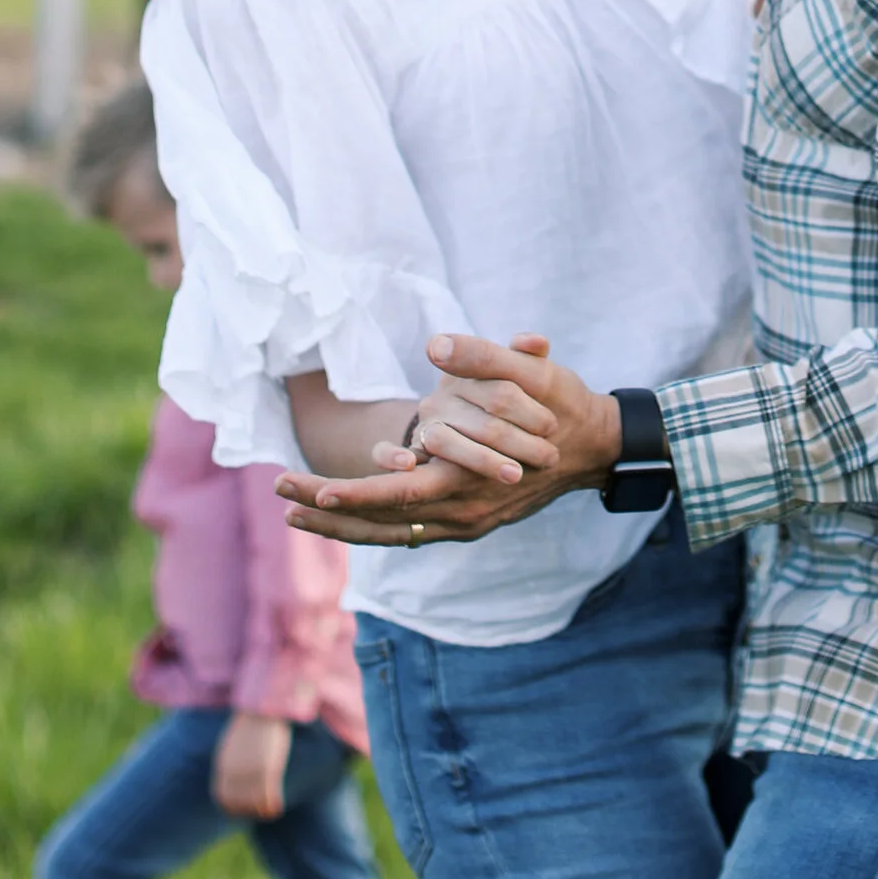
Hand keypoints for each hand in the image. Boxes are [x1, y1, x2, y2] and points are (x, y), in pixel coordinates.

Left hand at [211, 710, 291, 820]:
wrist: (263, 708)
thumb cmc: (250, 724)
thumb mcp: (233, 743)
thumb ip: (231, 761)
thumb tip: (232, 775)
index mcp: (223, 764)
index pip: (222, 797)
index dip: (234, 807)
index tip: (246, 807)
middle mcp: (234, 771)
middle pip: (238, 802)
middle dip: (249, 810)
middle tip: (261, 811)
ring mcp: (250, 770)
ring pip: (254, 802)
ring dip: (262, 810)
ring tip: (271, 811)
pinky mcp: (267, 767)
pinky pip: (268, 795)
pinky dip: (272, 805)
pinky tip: (278, 806)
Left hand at [281, 333, 621, 546]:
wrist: (596, 448)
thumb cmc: (563, 407)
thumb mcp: (534, 373)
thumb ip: (485, 356)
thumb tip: (437, 344)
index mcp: (473, 481)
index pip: (400, 495)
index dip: (355, 494)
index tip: (313, 488)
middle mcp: (463, 514)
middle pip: (383, 523)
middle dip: (329, 510)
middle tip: (281, 493)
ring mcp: (465, 525)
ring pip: (391, 535)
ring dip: (342, 525)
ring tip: (294, 510)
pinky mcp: (465, 524)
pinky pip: (408, 533)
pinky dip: (372, 527)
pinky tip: (341, 517)